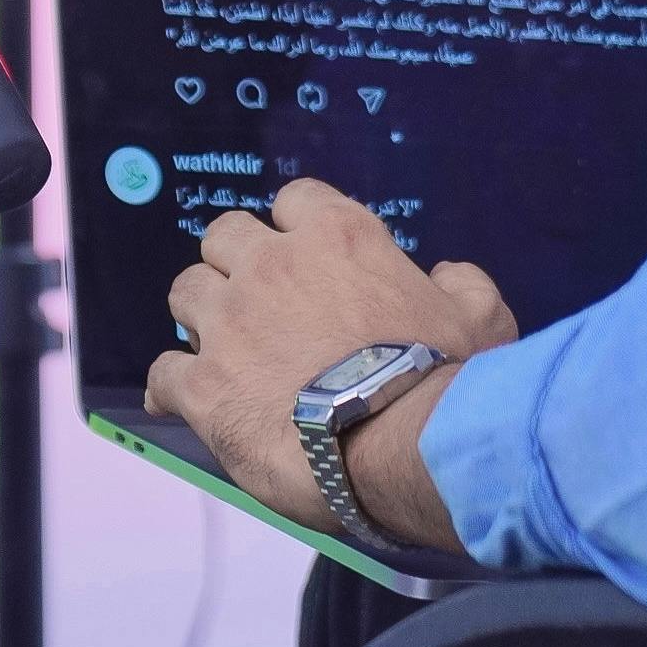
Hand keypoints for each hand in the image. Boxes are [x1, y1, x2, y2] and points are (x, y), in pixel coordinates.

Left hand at [144, 178, 516, 549]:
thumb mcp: (482, 318)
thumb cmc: (446, 378)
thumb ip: (462, 285)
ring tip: (221, 347)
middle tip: (257, 304)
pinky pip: (164, 372)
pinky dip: (172, 385)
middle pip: (224, 236)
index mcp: (336, 237)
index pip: (295, 199)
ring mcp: (230, 324)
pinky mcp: (204, 386)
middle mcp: (271, 267)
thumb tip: (448, 276)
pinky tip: (182, 400)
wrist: (402, 447)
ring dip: (201, 315)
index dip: (296, 227)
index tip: (306, 258)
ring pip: (186, 291)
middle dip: (235, 263)